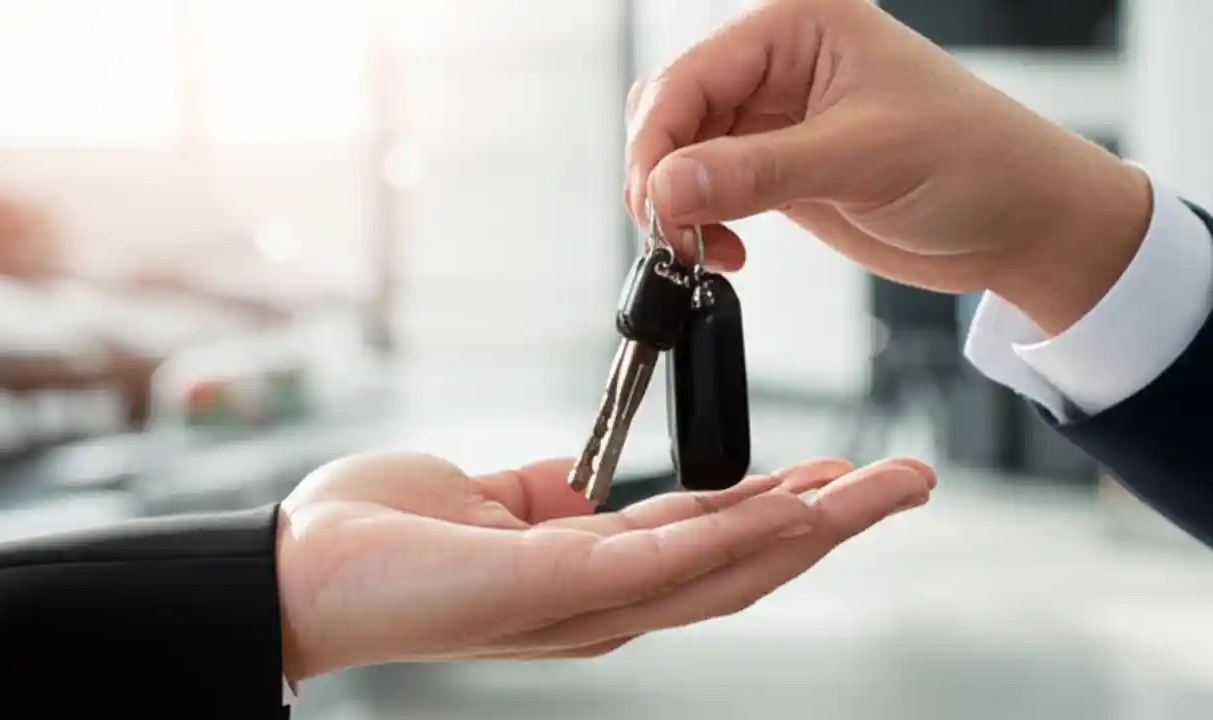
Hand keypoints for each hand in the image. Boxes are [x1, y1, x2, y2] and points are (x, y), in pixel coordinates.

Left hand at [275, 451, 933, 681]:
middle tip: (909, 482)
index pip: (713, 540)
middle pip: (744, 562)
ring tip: (882, 490)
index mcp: (597, 573)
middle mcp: (608, 601)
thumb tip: (596, 483)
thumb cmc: (388, 537)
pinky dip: (734, 533)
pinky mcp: (551, 586)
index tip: (842, 474)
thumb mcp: (494, 499)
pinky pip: (661, 558)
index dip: (784, 510)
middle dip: (834, 524)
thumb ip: (558, 496)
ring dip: (812, 528)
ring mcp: (586, 602)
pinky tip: (790, 506)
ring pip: (724, 567)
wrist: (303, 568)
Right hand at [626, 0, 1151, 334]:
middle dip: (661, 177)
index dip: (659, 142)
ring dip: (677, 208)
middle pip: (673, 114)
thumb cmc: (975, 160)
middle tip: (673, 234)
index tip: (655, 203)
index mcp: (797, 27)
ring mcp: (773, 121)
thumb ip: (758, 173)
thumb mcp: (863, 158)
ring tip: (701, 251)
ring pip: (682, 158)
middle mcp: (777, 67)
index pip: (690, 76)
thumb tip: (668, 187)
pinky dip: (700, 226)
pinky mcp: (777, 171)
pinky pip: (708, 193)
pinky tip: (723, 253)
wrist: (1021, 222)